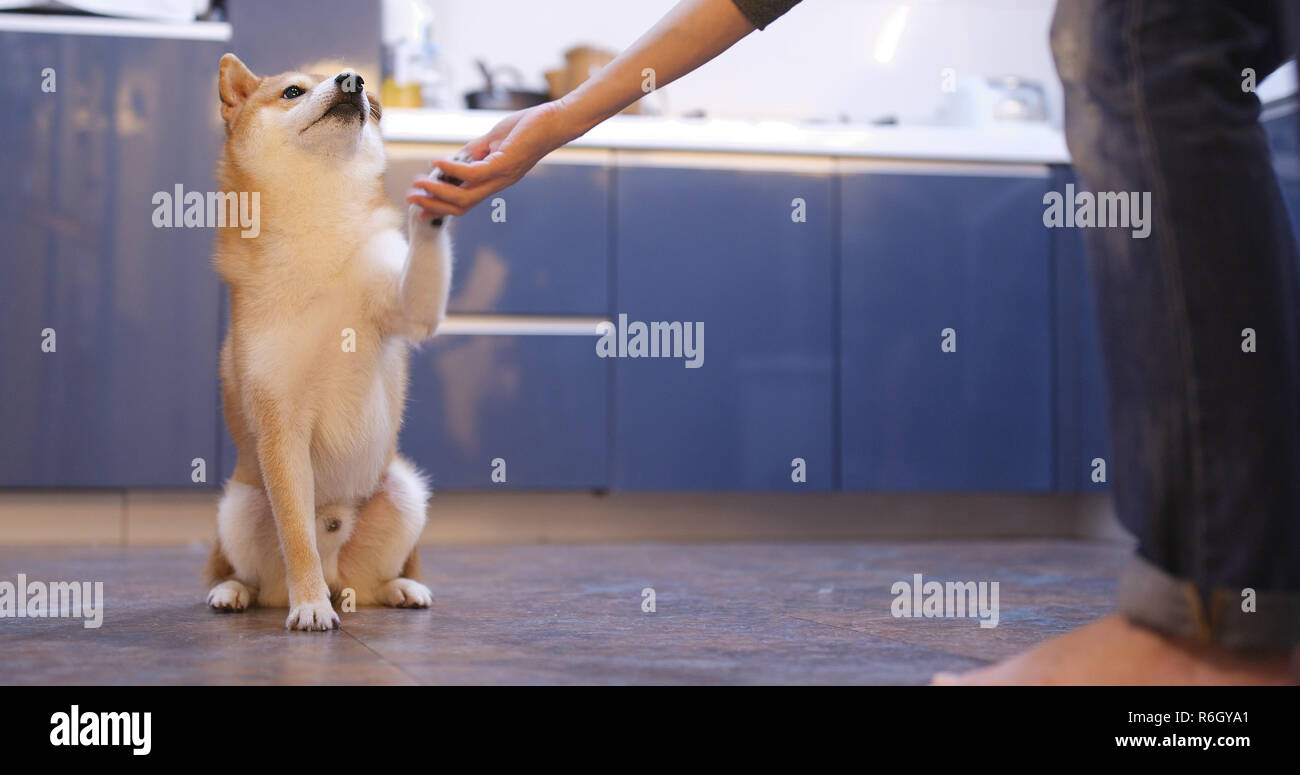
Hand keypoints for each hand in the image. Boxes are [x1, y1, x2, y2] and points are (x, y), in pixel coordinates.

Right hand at [406, 99, 576, 218]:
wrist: (555, 121)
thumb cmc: (527, 128)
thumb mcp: (493, 141)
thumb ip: (473, 153)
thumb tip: (451, 160)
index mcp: (494, 181)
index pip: (464, 202)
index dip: (442, 207)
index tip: (420, 208)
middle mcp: (497, 183)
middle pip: (461, 206)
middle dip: (434, 205)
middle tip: (411, 199)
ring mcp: (501, 176)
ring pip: (464, 195)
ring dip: (438, 191)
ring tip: (418, 183)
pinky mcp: (504, 163)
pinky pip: (473, 173)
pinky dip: (452, 169)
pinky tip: (436, 162)